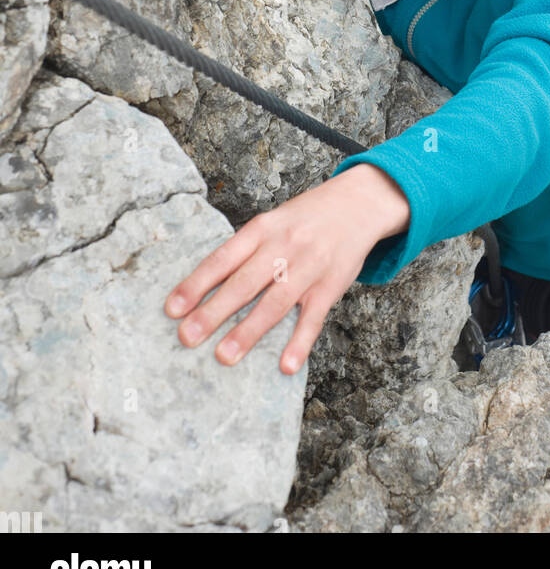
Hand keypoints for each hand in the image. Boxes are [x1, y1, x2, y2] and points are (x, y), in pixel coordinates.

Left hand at [164, 165, 410, 374]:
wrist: (358, 204)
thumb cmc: (306, 217)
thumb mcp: (272, 222)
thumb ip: (245, 250)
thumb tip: (205, 286)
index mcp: (262, 229)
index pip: (223, 258)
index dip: (196, 284)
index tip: (172, 308)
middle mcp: (283, 247)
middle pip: (244, 283)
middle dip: (213, 312)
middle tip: (186, 338)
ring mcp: (309, 267)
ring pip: (275, 302)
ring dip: (249, 331)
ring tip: (224, 357)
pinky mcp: (330, 286)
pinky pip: (314, 317)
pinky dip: (300, 342)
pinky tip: (286, 365)